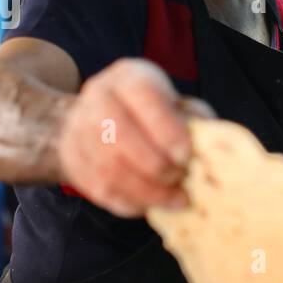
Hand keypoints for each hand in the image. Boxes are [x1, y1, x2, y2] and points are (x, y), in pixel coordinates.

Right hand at [58, 58, 213, 216]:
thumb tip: (212, 150)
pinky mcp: (71, 159)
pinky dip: (130, 203)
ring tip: (176, 199)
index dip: (165, 128)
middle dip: (155, 165)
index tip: (186, 155)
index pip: (143, 96)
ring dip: (146, 191)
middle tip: (181, 179)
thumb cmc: (155, 114)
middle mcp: (97, 97)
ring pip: (108, 168)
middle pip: (119, 136)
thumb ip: (195, 122)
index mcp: (128, 77)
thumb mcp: (179, 105)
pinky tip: (154, 205)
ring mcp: (77, 128)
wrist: (102, 117)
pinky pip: (99, 189)